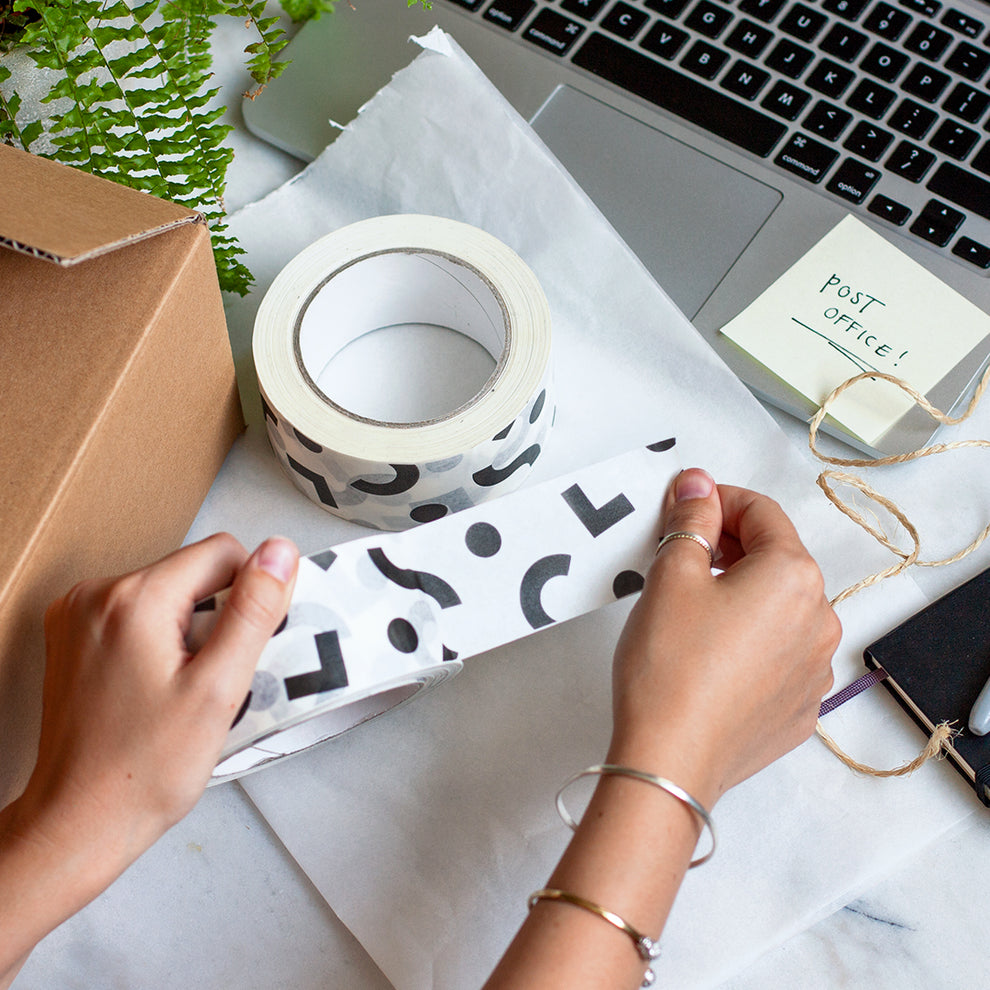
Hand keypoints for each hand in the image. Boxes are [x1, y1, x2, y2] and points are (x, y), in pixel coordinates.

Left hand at [0, 533, 298, 984]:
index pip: (223, 553)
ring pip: (168, 593)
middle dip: (215, 618)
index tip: (238, 649)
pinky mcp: (72, 635)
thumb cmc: (144, 769)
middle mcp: (95, 594)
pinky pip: (138, 613)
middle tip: (207, 679)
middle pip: (193, 572)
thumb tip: (279, 551)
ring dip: (188, 631)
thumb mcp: (219, 688)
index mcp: (133, 599)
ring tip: (179, 688)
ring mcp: (77, 614)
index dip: (248, 597)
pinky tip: (156, 687)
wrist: (79, 821)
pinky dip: (159, 640)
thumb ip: (253, 611)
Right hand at [610, 468, 840, 804]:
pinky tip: (706, 654)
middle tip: (679, 556)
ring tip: (689, 612)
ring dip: (739, 594)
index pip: (761, 512)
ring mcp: (813, 670)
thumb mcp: (672, 576)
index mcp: (794, 577)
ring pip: (777, 608)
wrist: (670, 760)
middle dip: (728, 547)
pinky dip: (747, 640)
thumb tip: (699, 485)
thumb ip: (691, 519)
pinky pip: (777, 654)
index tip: (685, 506)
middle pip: (774, 559)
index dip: (717, 500)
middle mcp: (819, 620)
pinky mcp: (797, 707)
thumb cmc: (671, 669)